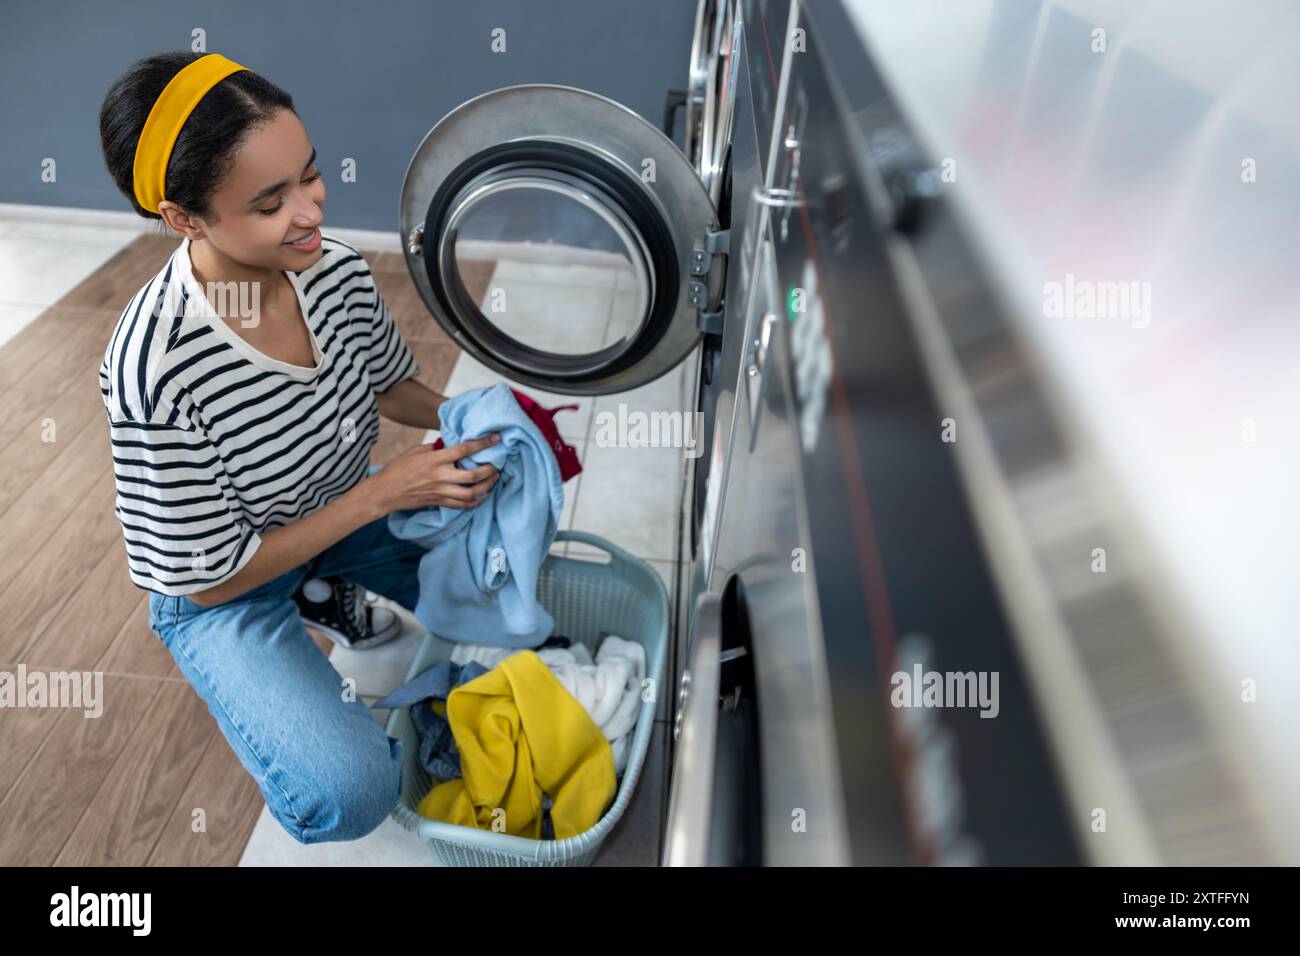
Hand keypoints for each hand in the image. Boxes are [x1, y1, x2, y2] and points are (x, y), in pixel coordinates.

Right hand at [363, 435, 501, 515]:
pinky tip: (483, 495)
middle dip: (489, 470)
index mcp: (435, 459)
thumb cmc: (398, 468)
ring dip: (487, 487)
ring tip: (494, 479)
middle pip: (473, 476)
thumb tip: (452, 443)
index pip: (464, 450)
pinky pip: (463, 505)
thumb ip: (436, 447)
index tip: (496, 438)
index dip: (483, 444)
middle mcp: (440, 476)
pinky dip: (476, 502)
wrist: (385, 491)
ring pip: (471, 493)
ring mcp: (441, 491)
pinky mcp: (440, 502)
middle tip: (497, 464)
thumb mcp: (416, 450)